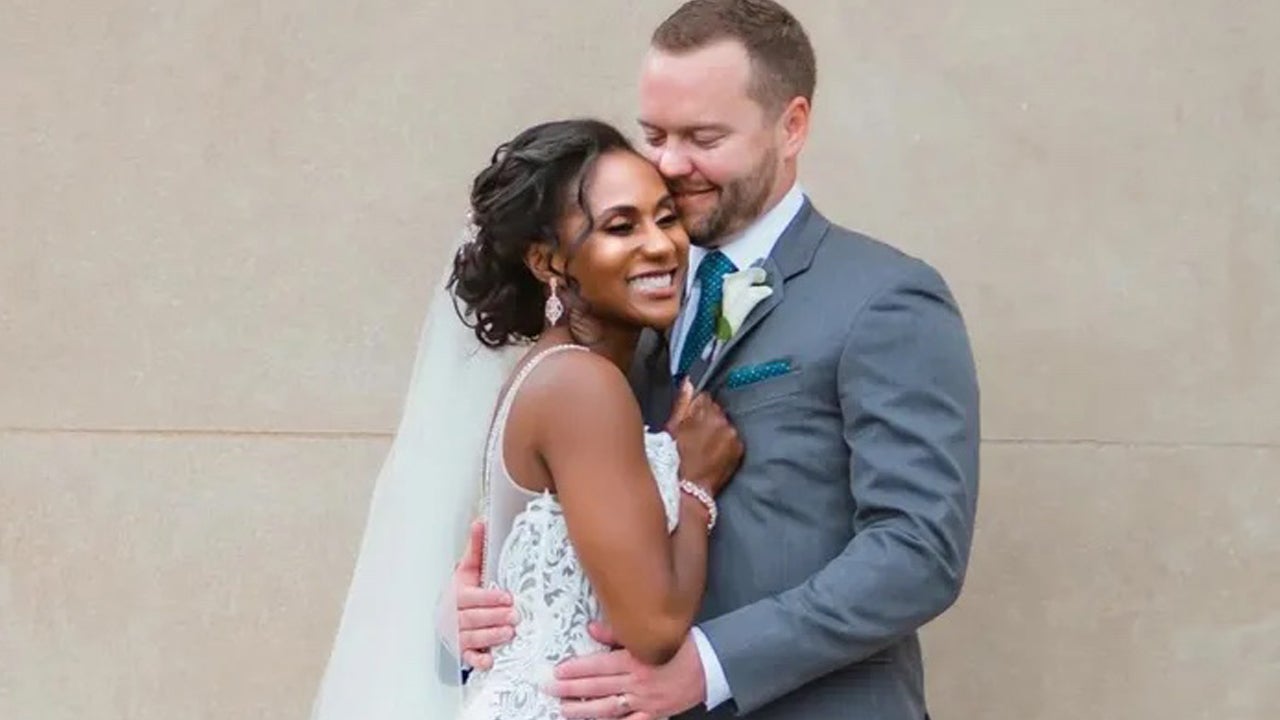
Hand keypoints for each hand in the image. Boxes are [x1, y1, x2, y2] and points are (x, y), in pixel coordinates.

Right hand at [453, 520, 517, 669]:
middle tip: (514, 616)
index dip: (487, 598)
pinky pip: (468, 659)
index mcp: (455, 594)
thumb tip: (482, 521)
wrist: (451, 618)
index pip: (468, 597)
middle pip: (470, 618)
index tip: (507, 597)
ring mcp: (456, 636)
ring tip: (509, 632)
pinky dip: (478, 661)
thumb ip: (477, 548)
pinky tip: (490, 661)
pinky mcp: (462, 653)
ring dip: (490, 637)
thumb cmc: (465, 591)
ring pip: (471, 638)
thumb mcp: (469, 569)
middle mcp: (452, 616)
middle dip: (492, 617)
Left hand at [547, 622, 706, 719]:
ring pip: (608, 708)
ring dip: (584, 710)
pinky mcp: (654, 715)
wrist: (714, 666)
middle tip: (550, 688)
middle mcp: (639, 683)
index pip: (599, 666)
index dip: (576, 669)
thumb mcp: (654, 633)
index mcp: (637, 660)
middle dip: (571, 689)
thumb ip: (619, 634)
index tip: (557, 670)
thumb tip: (590, 630)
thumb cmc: (684, 645)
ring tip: (564, 709)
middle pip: (598, 688)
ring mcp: (646, 703)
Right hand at [665, 379, 742, 495]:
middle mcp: (721, 419)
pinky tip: (715, 453)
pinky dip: (726, 443)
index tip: (692, 418)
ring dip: (719, 430)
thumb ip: (682, 402)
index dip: (697, 408)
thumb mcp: (672, 428)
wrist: (689, 489)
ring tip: (706, 446)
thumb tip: (689, 381)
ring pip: (726, 424)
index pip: (705, 397)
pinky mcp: (739, 448)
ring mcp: (732, 434)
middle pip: (717, 410)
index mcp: (703, 411)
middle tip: (697, 435)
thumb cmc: (674, 459)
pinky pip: (733, 438)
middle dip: (709, 418)